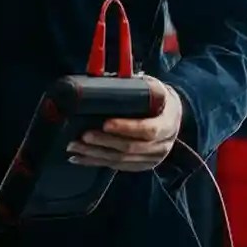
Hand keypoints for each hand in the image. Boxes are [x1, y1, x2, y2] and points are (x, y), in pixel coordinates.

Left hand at [66, 77, 182, 171]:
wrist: (171, 115)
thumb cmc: (157, 98)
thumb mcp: (152, 88)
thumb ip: (134, 86)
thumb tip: (103, 79)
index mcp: (167, 122)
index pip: (148, 129)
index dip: (126, 128)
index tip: (105, 123)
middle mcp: (163, 144)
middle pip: (131, 147)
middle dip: (104, 142)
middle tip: (83, 136)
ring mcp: (153, 158)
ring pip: (122, 160)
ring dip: (96, 154)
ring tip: (75, 147)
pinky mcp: (142, 165)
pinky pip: (117, 166)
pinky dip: (96, 162)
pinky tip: (79, 158)